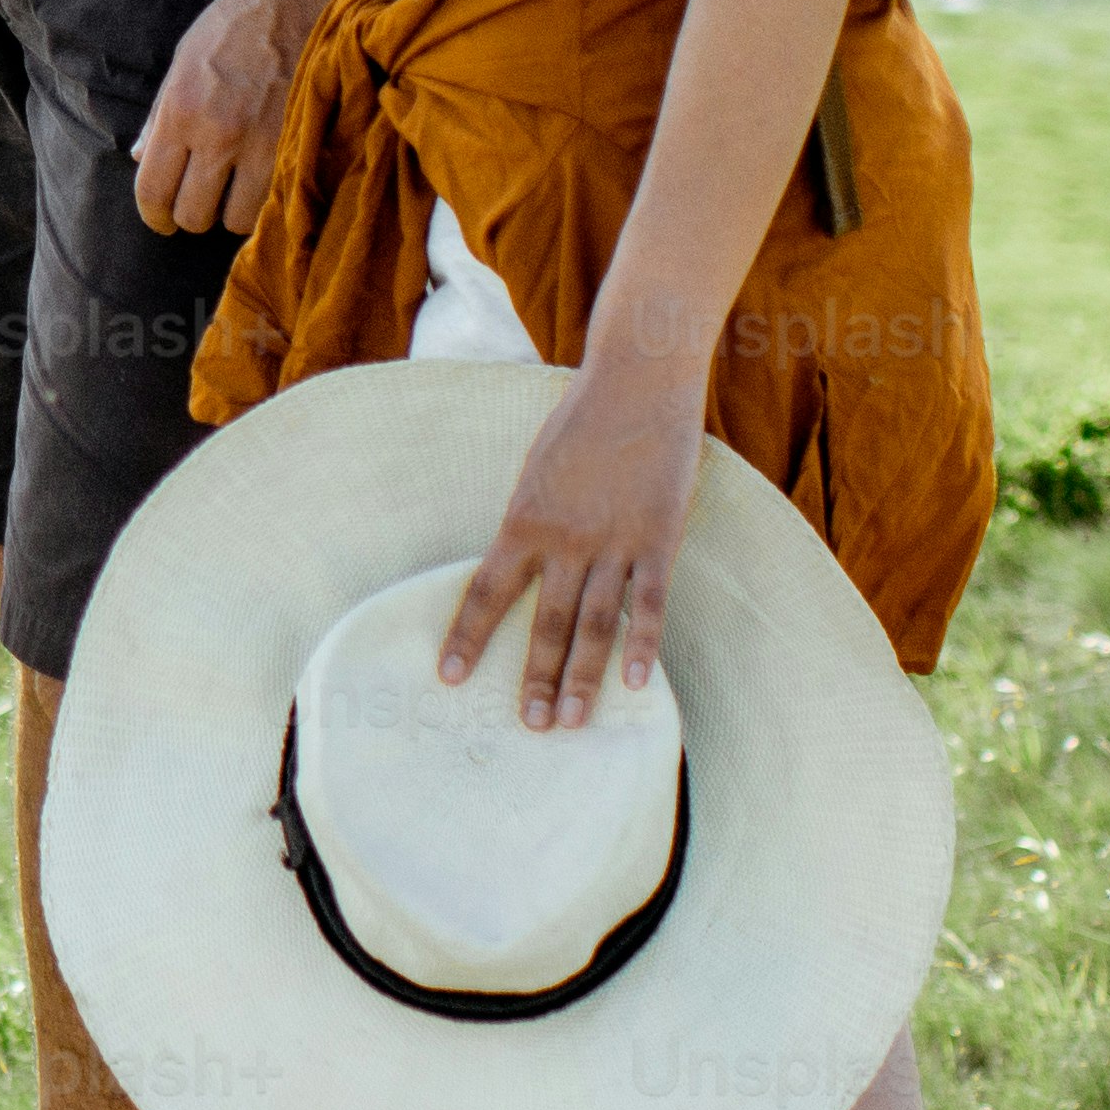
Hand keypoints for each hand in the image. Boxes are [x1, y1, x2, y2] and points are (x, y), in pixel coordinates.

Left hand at [130, 0, 311, 237]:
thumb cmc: (232, 23)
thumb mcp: (182, 61)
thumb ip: (159, 116)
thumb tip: (140, 159)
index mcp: (180, 111)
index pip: (153, 191)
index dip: (153, 216)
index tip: (160, 219)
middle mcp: (217, 133)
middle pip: (193, 216)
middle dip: (191, 215)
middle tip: (199, 201)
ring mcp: (261, 142)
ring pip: (236, 220)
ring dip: (232, 212)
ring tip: (235, 192)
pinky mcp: (299, 142)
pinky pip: (276, 201)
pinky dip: (268, 202)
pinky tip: (265, 184)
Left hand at [439, 353, 706, 733]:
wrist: (635, 383)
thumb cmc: (581, 422)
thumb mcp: (536, 471)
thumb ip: (528, 522)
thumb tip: (515, 564)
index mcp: (523, 520)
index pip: (486, 591)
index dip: (467, 637)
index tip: (450, 677)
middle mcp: (565, 539)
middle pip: (544, 622)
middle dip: (532, 678)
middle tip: (527, 726)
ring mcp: (614, 542)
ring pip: (594, 624)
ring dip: (581, 677)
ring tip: (570, 722)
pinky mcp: (659, 538)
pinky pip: (650, 602)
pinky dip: (644, 644)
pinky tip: (639, 682)